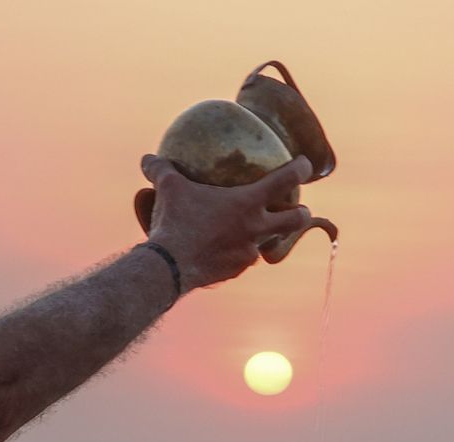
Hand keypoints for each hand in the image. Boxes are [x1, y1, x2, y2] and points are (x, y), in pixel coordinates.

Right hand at [137, 154, 317, 291]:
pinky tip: (225, 252)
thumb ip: (161, 170)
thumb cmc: (175, 221)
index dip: (301, 169)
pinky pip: (242, 261)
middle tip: (299, 209)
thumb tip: (147, 158)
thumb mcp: (168, 189)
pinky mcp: (235, 271)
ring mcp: (247, 252)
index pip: (286, 180)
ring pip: (268, 244)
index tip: (305, 164)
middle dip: (302, 214)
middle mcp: (256, 228)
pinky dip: (238, 254)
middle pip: (296, 220)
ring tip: (256, 234)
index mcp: (247, 202)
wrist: (170, 267)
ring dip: (266, 237)